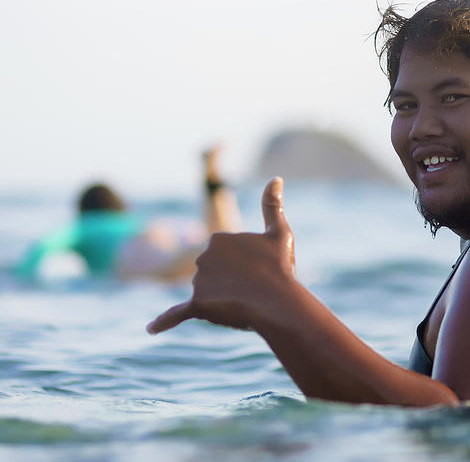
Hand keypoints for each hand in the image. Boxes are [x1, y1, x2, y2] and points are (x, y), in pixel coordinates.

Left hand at [146, 177, 295, 333]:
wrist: (278, 302)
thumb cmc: (280, 267)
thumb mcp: (279, 233)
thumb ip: (272, 205)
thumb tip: (275, 178)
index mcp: (218, 238)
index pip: (228, 257)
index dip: (247, 266)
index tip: (262, 270)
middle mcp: (203, 256)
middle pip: (217, 274)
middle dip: (234, 283)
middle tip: (256, 288)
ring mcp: (198, 281)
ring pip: (210, 293)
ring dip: (225, 299)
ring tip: (247, 302)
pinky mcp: (197, 304)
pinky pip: (177, 314)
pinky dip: (164, 322)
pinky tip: (151, 329)